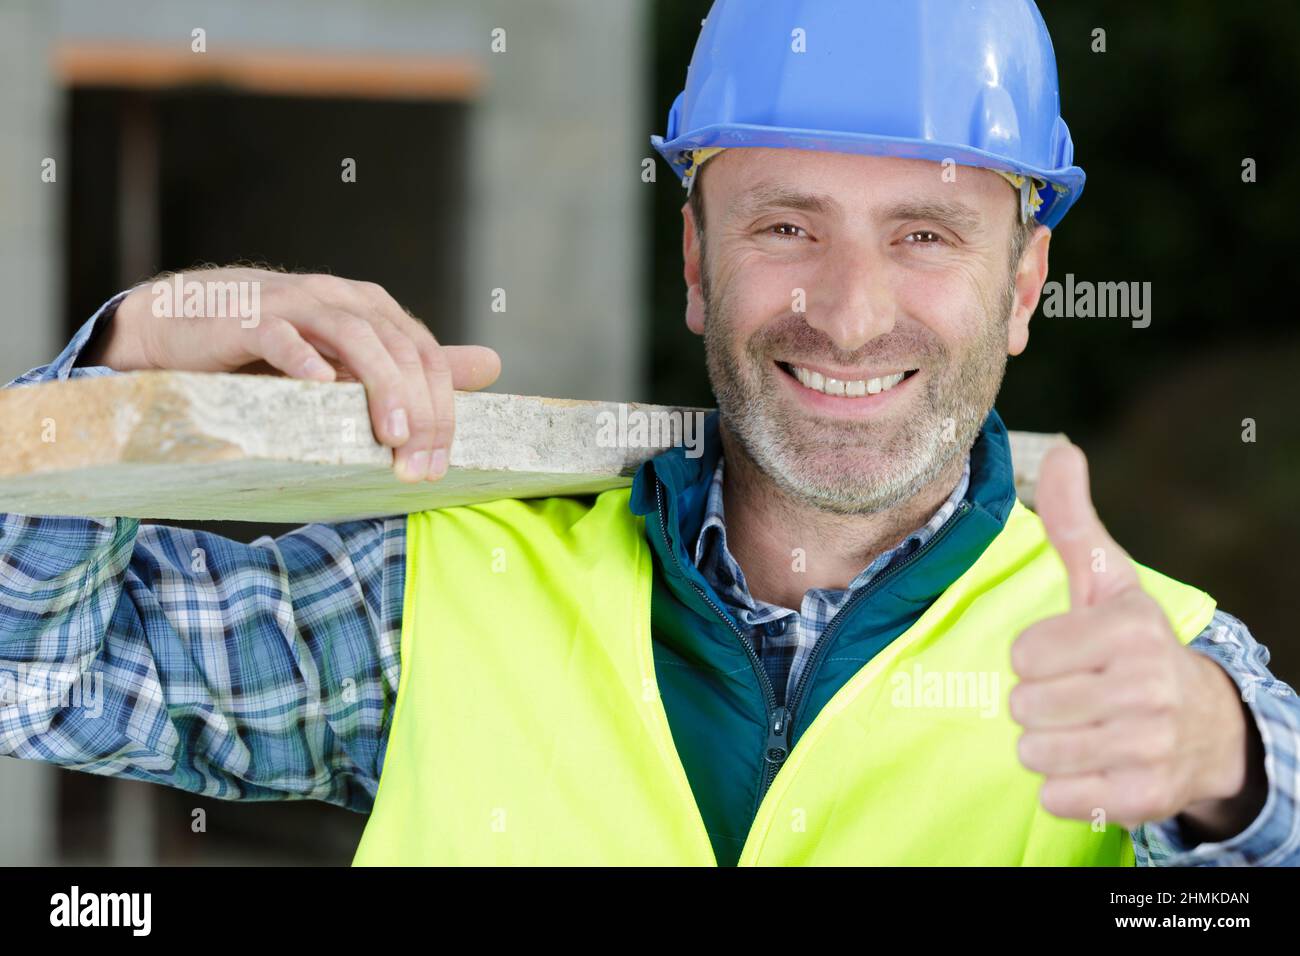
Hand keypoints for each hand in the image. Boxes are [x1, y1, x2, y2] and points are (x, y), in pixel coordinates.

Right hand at [84, 267, 500, 482]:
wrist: (183, 325)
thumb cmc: (272, 348)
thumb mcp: (351, 359)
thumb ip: (416, 365)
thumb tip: (493, 365)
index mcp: (373, 310)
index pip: (427, 357)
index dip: (442, 410)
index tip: (439, 465)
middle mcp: (341, 300)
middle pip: (399, 348)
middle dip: (418, 410)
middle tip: (419, 464)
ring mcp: (295, 304)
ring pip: (353, 336)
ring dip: (378, 385)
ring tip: (391, 435)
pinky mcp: (247, 318)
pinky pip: (280, 334)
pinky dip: (303, 358)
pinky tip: (319, 387)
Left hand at [1009, 443, 1263, 836]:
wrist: (1205, 725)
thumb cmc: (1133, 646)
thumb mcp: (1106, 581)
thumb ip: (1072, 521)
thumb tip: (1062, 451)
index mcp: (1131, 630)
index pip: (1024, 654)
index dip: (1034, 657)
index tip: (1066, 655)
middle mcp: (1147, 687)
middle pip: (1024, 706)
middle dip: (1037, 704)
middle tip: (1073, 697)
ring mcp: (1149, 746)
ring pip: (1035, 753)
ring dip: (1045, 745)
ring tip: (1080, 729)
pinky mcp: (1144, 797)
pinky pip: (1056, 797)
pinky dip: (1062, 787)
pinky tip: (1091, 765)